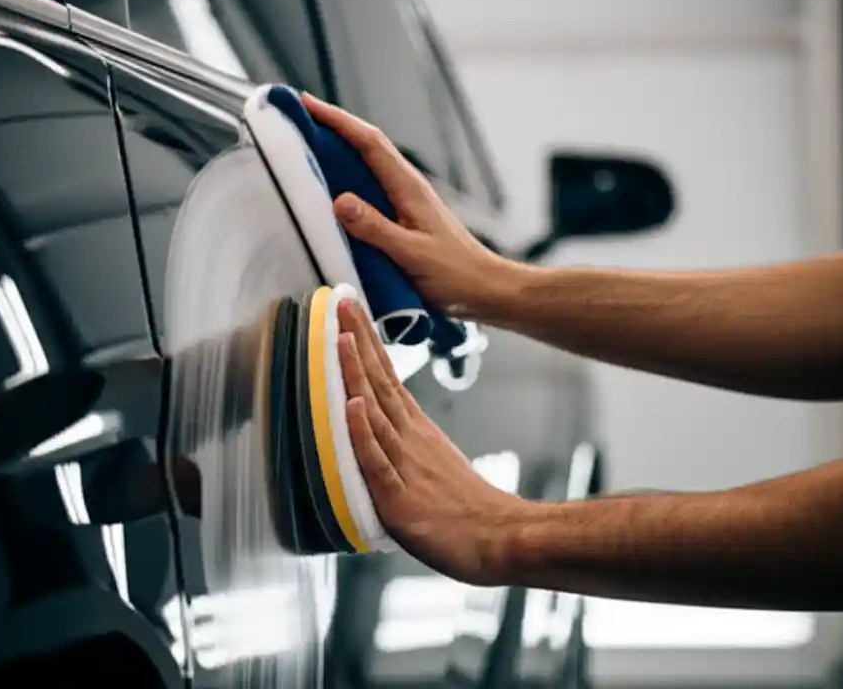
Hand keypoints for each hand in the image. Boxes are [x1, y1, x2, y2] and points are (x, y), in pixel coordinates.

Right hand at [302, 92, 521, 320]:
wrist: (483, 288)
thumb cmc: (453, 273)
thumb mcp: (411, 254)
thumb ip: (375, 228)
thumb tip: (339, 200)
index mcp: (408, 187)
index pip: (369, 142)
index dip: (337, 120)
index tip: (307, 103)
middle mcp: (406, 186)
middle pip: (366, 143)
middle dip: (333, 123)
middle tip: (298, 112)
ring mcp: (404, 198)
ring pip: (366, 161)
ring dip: (338, 145)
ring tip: (306, 138)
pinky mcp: (402, 214)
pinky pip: (368, 183)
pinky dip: (346, 172)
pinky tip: (330, 180)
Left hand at [336, 299, 531, 584]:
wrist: (501, 540)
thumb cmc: (467, 510)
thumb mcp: (433, 464)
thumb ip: (406, 444)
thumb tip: (380, 427)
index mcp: (416, 430)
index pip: (386, 376)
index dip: (365, 342)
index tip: (350, 310)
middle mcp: (409, 439)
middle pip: (378, 380)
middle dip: (356, 340)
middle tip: (340, 301)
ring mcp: (404, 464)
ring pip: (374, 410)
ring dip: (355, 373)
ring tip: (340, 337)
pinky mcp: (398, 496)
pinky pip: (377, 460)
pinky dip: (363, 432)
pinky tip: (352, 406)